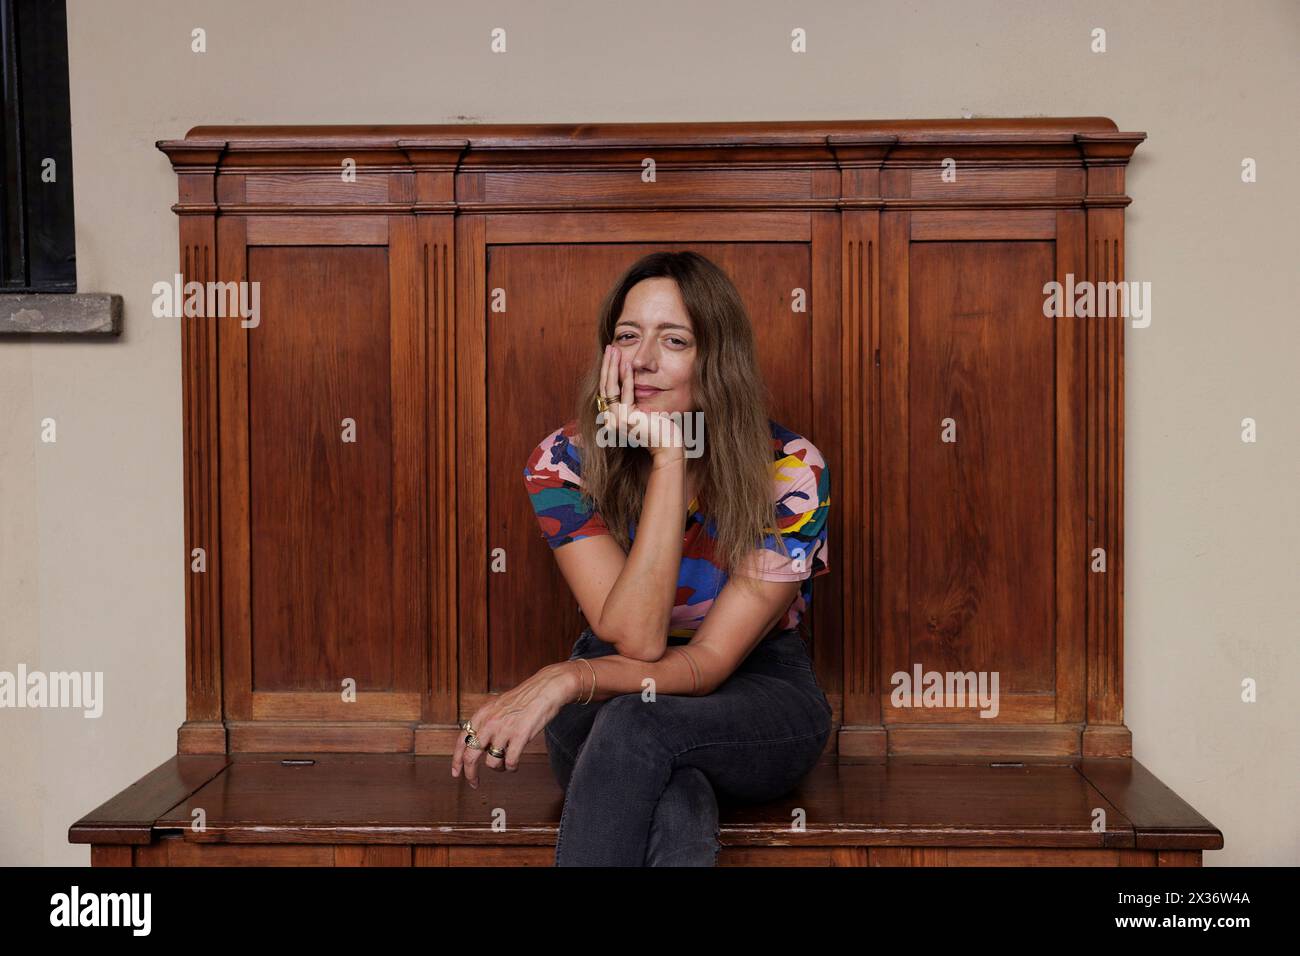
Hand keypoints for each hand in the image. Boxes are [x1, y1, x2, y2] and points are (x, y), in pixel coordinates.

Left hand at [451, 661, 578, 787]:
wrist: (544, 689)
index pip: (461, 741)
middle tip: (473, 783)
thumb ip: (486, 722)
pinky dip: (511, 767)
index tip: (456, 772)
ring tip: (504, 765)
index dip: (456, 760)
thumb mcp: (497, 706)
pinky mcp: (520, 736)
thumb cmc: (524, 698)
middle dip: (470, 774)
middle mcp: (489, 723)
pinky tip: (514, 765)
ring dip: (498, 769)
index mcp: (482, 715)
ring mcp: (504, 730)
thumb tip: (479, 743)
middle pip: (471, 757)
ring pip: (491, 763)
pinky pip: (510, 762)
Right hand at [597, 344, 684, 456]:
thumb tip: (633, 380)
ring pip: (611, 388)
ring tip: (615, 351)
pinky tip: (627, 364)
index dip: (607, 371)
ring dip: (613, 367)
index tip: (612, 354)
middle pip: (605, 386)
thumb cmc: (660, 428)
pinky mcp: (625, 418)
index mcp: (613, 416)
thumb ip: (634, 398)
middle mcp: (610, 419)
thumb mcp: (643, 409)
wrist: (667, 445)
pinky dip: (626, 378)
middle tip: (610, 347)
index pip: (607, 389)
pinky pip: (625, 393)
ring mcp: (616, 419)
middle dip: (607, 365)